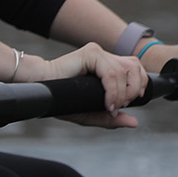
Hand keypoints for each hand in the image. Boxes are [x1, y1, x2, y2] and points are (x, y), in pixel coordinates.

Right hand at [32, 43, 148, 127]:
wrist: (39, 90)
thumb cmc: (62, 99)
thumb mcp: (91, 113)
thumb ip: (111, 119)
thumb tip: (135, 123)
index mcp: (108, 65)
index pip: (135, 68)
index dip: (138, 85)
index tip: (128, 103)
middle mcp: (105, 56)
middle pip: (134, 67)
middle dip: (134, 89)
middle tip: (120, 106)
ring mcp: (97, 53)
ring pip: (124, 71)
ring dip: (123, 93)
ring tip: (112, 107)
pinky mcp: (90, 53)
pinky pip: (111, 73)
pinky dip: (114, 90)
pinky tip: (108, 103)